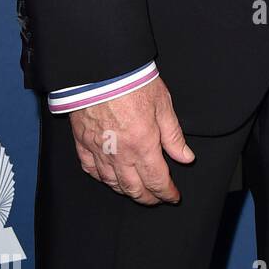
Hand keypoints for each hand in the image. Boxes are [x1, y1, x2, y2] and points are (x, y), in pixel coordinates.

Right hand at [68, 76, 194, 203]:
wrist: (101, 69)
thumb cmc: (134, 82)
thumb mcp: (163, 105)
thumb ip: (174, 136)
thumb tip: (186, 158)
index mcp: (143, 146)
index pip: (157, 180)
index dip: (166, 193)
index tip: (173, 196)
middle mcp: (120, 155)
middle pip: (134, 189)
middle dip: (148, 198)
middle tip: (157, 198)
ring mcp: (98, 151)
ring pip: (112, 183)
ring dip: (126, 191)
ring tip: (136, 191)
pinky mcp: (82, 143)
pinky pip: (91, 170)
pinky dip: (102, 178)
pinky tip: (108, 178)